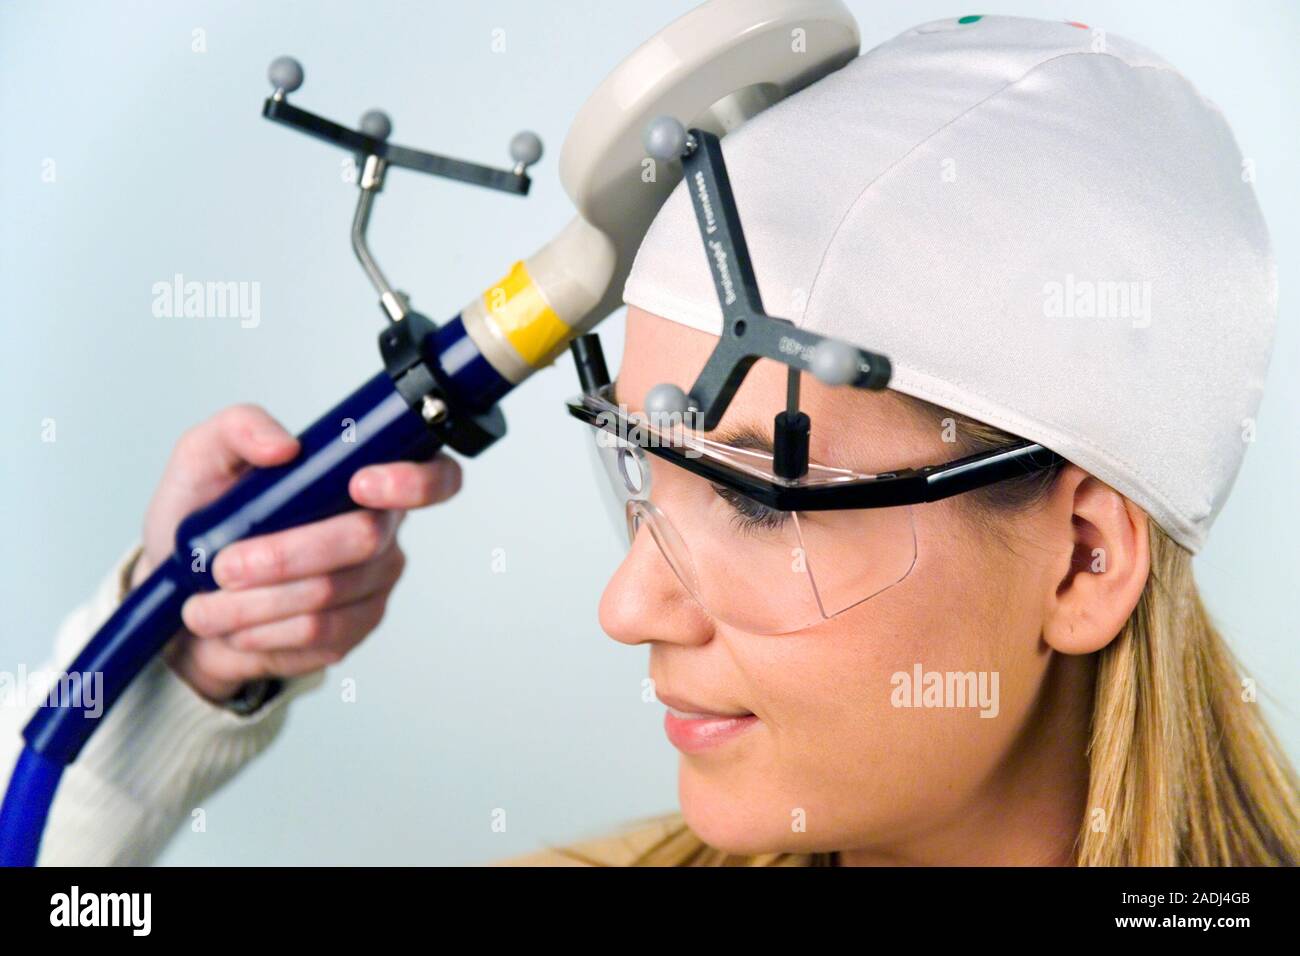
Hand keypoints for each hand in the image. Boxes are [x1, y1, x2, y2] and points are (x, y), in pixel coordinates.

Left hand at [129, 404, 460, 703]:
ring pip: (330, 593)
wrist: (181, 594)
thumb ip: (240, 428)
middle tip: (225, 565)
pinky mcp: (352, 632)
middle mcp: (382, 530)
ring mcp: (371, 584)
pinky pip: (318, 633)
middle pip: (364, 538)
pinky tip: (235, 626)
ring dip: (256, 602)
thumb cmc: (203, 519)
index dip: (413, 481)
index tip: (361, 484)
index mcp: (364, 478)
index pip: (432, 476)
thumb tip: (284, 446)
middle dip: (287, 554)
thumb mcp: (204, 457)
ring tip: (206, 603)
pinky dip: (263, 631)